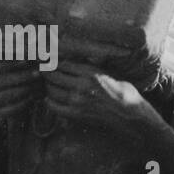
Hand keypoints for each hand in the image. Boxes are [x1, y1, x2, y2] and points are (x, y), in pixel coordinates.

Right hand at [0, 63, 42, 130]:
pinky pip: (11, 109)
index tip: (27, 60)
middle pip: (3, 81)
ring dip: (26, 89)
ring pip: (9, 95)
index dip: (12, 63)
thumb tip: (19, 54)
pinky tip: (31, 98)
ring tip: (37, 85)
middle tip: (37, 73)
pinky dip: (23, 103)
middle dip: (22, 76)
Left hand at [43, 59, 158, 136]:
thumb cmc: (123, 92)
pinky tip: (49, 97)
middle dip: (46, 71)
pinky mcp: (76, 114)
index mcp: (90, 73)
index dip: (52, 60)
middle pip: (53, 75)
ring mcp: (77, 102)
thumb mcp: (108, 73)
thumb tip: (72, 60)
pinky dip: (49, 100)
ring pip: (51, 90)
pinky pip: (54, 106)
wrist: (130, 115)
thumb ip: (90, 67)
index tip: (47, 59)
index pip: (62, 64)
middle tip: (43, 69)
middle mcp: (82, 86)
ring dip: (47, 85)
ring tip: (48, 82)